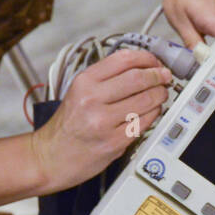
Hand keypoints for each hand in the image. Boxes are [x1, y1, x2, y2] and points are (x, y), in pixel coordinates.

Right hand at [30, 49, 170, 191]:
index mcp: (85, 81)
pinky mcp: (114, 142)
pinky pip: (144, 122)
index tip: (155, 61)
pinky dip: (154, 114)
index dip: (147, 57)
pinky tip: (152, 111)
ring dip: (160, 95)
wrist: (50, 157)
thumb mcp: (79, 91)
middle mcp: (93, 99)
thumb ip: (106, 78)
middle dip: (158, 75)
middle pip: (139, 78)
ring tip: (161, 94)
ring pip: (146, 100)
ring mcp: (104, 122)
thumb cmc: (67, 125)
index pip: (124, 59)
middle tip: (165, 76)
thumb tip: (141, 66)